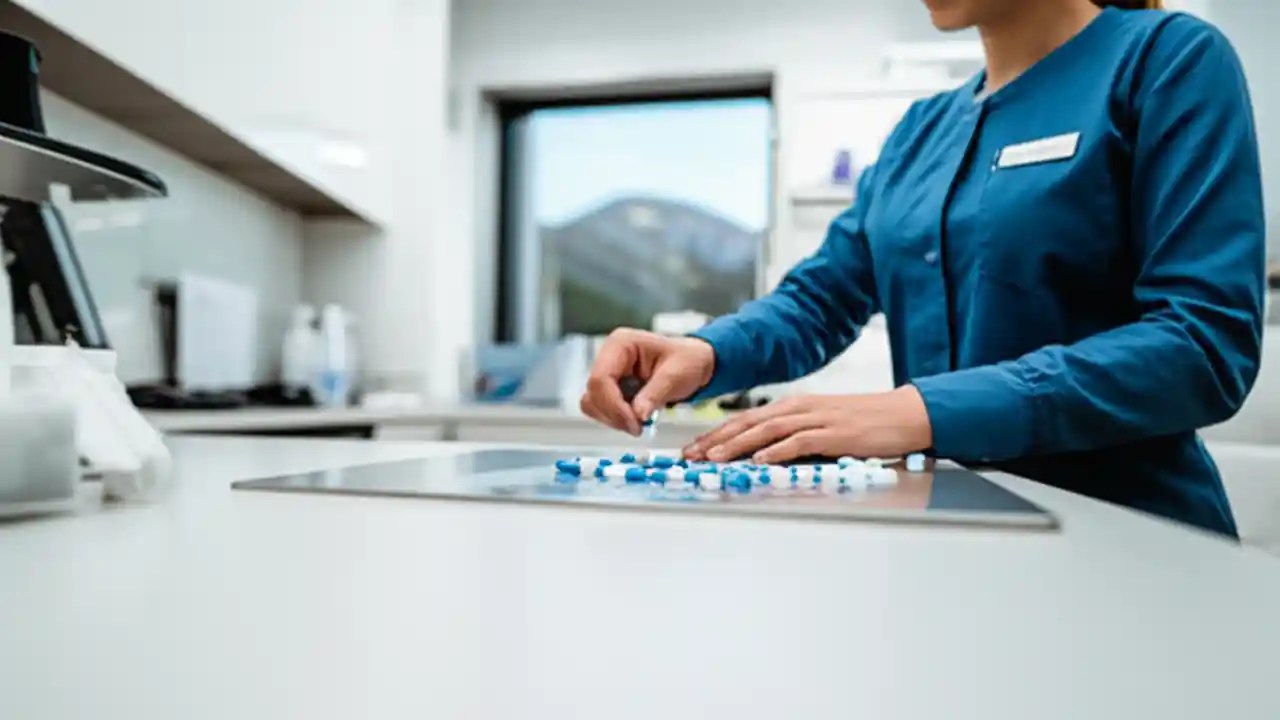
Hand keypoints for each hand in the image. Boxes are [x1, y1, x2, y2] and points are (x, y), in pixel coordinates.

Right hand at [580, 328, 716, 435]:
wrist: (695, 364)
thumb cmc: (688, 361)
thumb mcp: (676, 375)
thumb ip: (655, 394)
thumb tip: (637, 414)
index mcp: (620, 343)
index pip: (600, 378)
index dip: (614, 406)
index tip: (635, 424)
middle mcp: (609, 356)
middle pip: (593, 393)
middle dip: (615, 415)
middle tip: (639, 428)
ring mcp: (608, 373)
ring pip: (593, 404)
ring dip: (614, 419)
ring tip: (640, 423)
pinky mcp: (611, 389)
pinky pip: (602, 409)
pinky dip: (616, 419)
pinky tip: (636, 418)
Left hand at [683, 386, 932, 463]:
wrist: (903, 414)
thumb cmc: (863, 424)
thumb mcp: (821, 427)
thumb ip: (793, 438)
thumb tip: (763, 457)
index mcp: (793, 406)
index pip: (746, 420)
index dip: (716, 434)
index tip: (693, 450)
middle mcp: (799, 408)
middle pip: (748, 423)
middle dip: (716, 440)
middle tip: (691, 457)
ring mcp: (816, 419)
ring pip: (767, 431)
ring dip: (738, 446)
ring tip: (715, 459)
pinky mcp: (834, 433)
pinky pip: (799, 442)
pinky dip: (777, 451)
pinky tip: (760, 461)